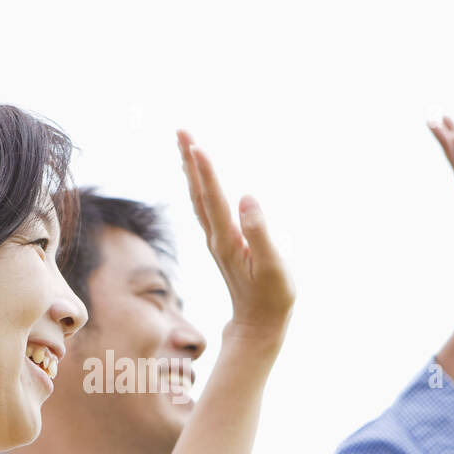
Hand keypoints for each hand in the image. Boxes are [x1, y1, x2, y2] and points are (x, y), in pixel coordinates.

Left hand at [177, 129, 294, 343]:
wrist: (258, 324)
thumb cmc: (272, 296)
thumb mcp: (273, 266)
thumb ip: (260, 232)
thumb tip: (247, 199)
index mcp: (227, 239)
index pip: (213, 199)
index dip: (205, 172)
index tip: (195, 145)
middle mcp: (216, 236)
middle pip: (198, 192)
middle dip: (189, 160)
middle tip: (181, 130)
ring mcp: (216, 239)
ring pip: (198, 198)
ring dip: (190, 170)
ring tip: (185, 143)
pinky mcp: (221, 242)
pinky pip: (204, 206)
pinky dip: (198, 185)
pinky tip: (197, 177)